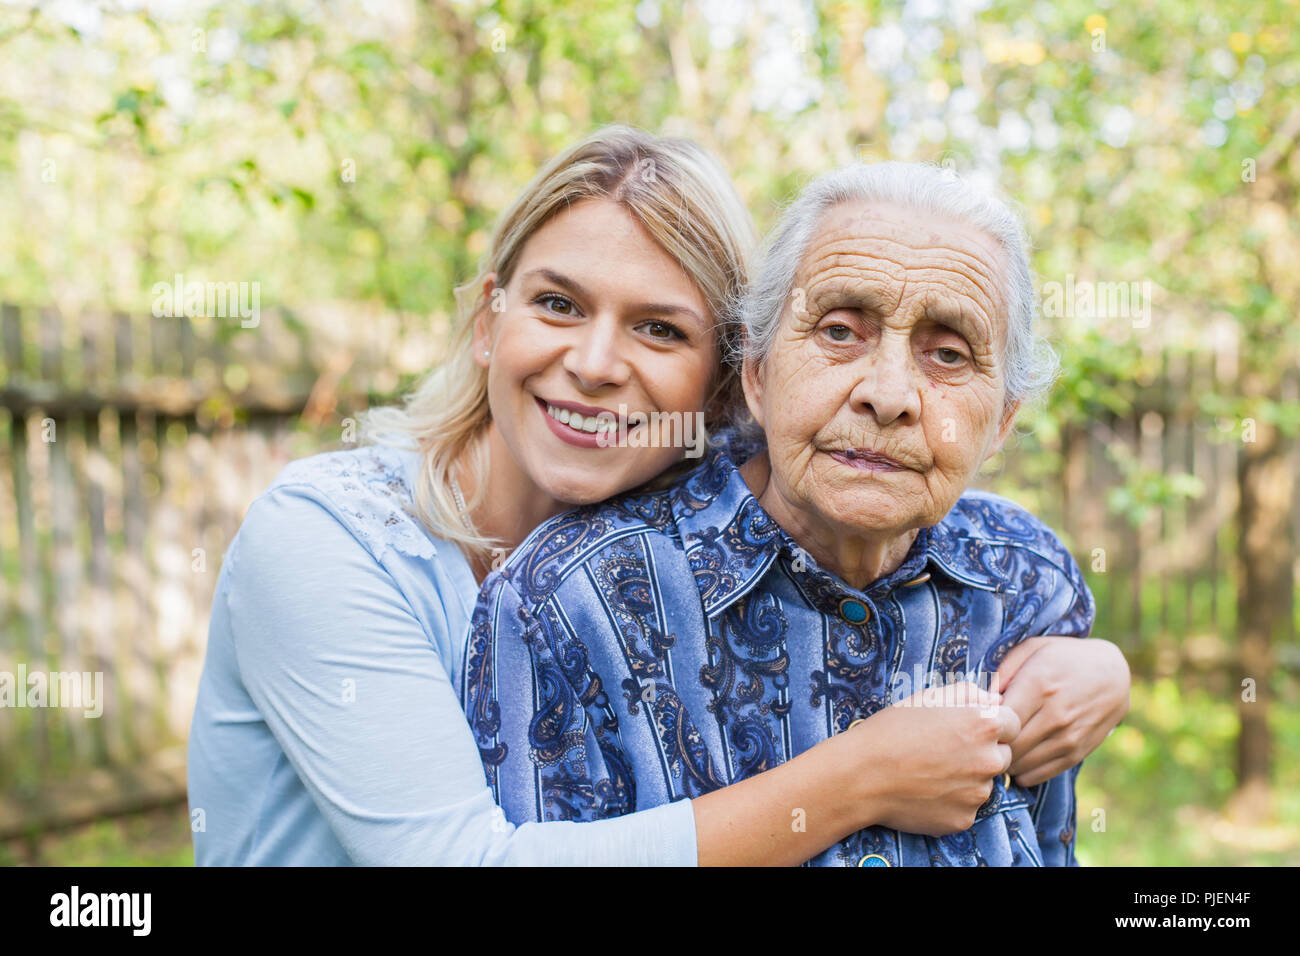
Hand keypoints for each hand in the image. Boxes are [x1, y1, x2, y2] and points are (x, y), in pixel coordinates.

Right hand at [852, 681, 1020, 835]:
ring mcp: (978, 794)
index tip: (970, 728)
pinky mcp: (964, 819)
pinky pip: (967, 807)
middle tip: (946, 750)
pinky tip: (926, 791)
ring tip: (931, 771)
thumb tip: (994, 701)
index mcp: (984, 726)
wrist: (862, 774)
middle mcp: (989, 761)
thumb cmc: (892, 729)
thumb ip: (970, 694)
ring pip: (984, 783)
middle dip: (982, 752)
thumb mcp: (929, 697)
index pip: (1013, 723)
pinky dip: (952, 801)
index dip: (993, 724)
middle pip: (1002, 756)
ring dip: (967, 778)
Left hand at [995, 636, 1130, 786]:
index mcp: (1038, 685)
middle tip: (982, 737)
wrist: (1113, 674)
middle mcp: (1054, 714)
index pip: (997, 718)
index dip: (981, 722)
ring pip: (1020, 764)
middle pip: (1007, 745)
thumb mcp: (1032, 648)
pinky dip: (1022, 772)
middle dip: (990, 745)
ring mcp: (1068, 737)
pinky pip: (1039, 775)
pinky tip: (1017, 757)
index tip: (976, 717)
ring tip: (999, 747)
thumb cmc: (1064, 657)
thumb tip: (981, 698)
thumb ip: (1003, 670)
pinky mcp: (1077, 753)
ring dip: (1003, 760)